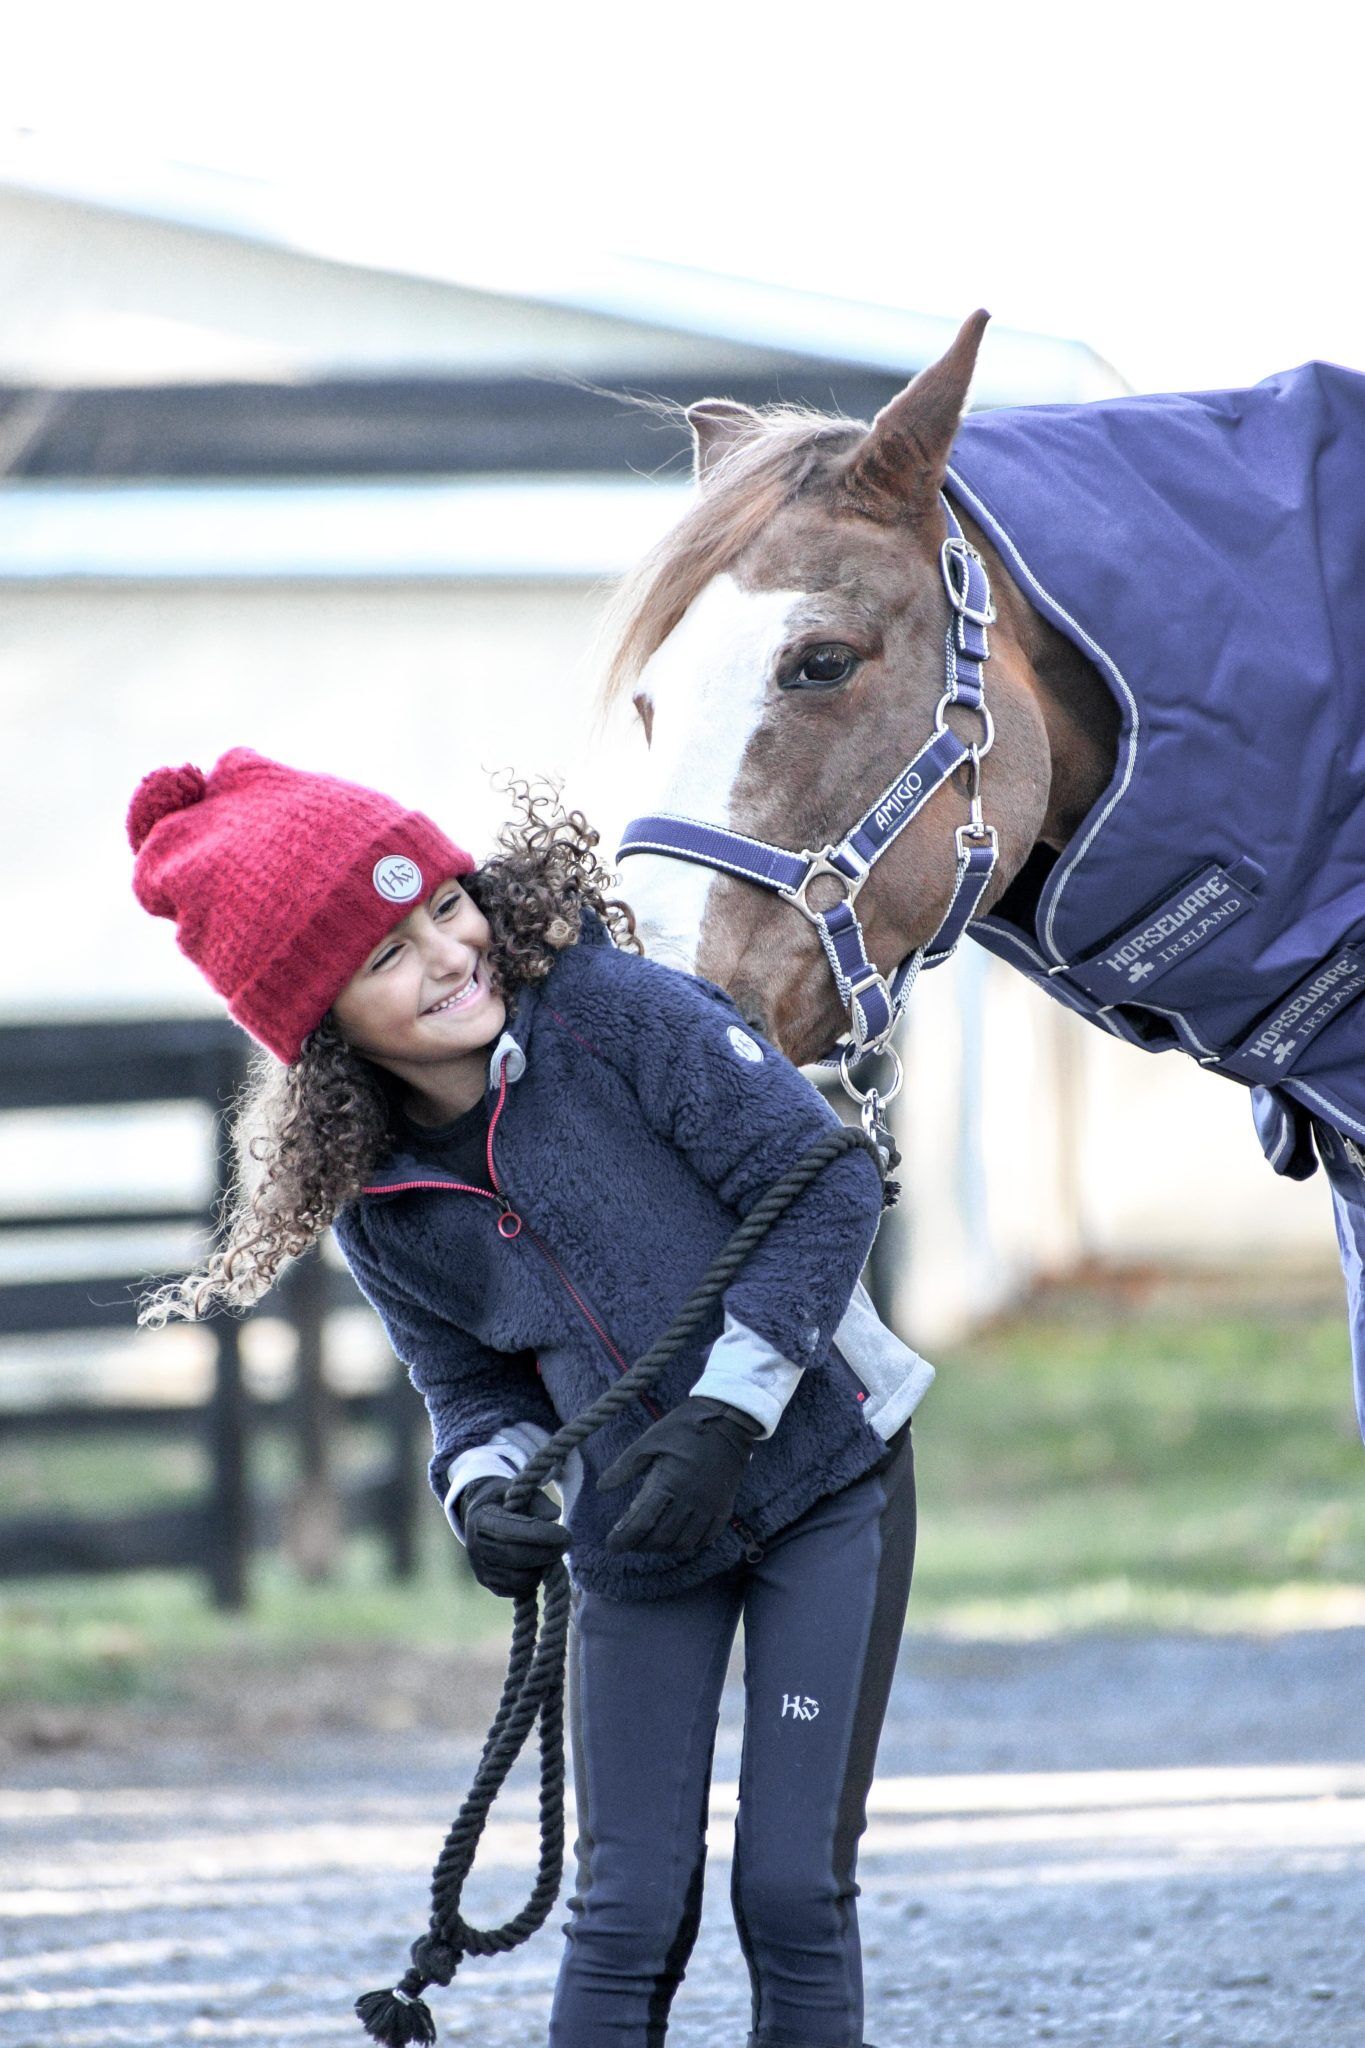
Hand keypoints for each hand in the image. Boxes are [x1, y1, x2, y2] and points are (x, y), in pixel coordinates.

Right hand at [459, 1476, 569, 1597]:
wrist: (479, 1516)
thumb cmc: (505, 1500)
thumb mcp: (519, 1490)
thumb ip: (537, 1500)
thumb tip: (554, 1515)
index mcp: (480, 1519)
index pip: (512, 1531)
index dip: (541, 1535)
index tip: (565, 1534)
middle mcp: (475, 1547)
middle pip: (517, 1557)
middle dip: (548, 1552)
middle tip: (567, 1543)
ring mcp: (481, 1569)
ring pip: (521, 1578)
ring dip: (541, 1567)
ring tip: (549, 1551)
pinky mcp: (489, 1584)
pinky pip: (518, 1591)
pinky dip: (534, 1580)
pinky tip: (537, 1563)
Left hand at [595, 1396, 762, 1555]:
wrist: (728, 1420)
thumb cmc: (684, 1428)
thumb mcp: (650, 1440)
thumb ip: (625, 1466)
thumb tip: (601, 1487)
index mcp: (669, 1483)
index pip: (641, 1523)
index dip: (623, 1539)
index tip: (611, 1545)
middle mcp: (690, 1501)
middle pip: (661, 1538)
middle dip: (640, 1545)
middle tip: (628, 1540)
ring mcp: (709, 1507)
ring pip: (683, 1543)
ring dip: (663, 1547)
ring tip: (650, 1540)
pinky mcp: (724, 1508)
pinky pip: (706, 1538)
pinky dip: (689, 1544)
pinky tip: (678, 1538)